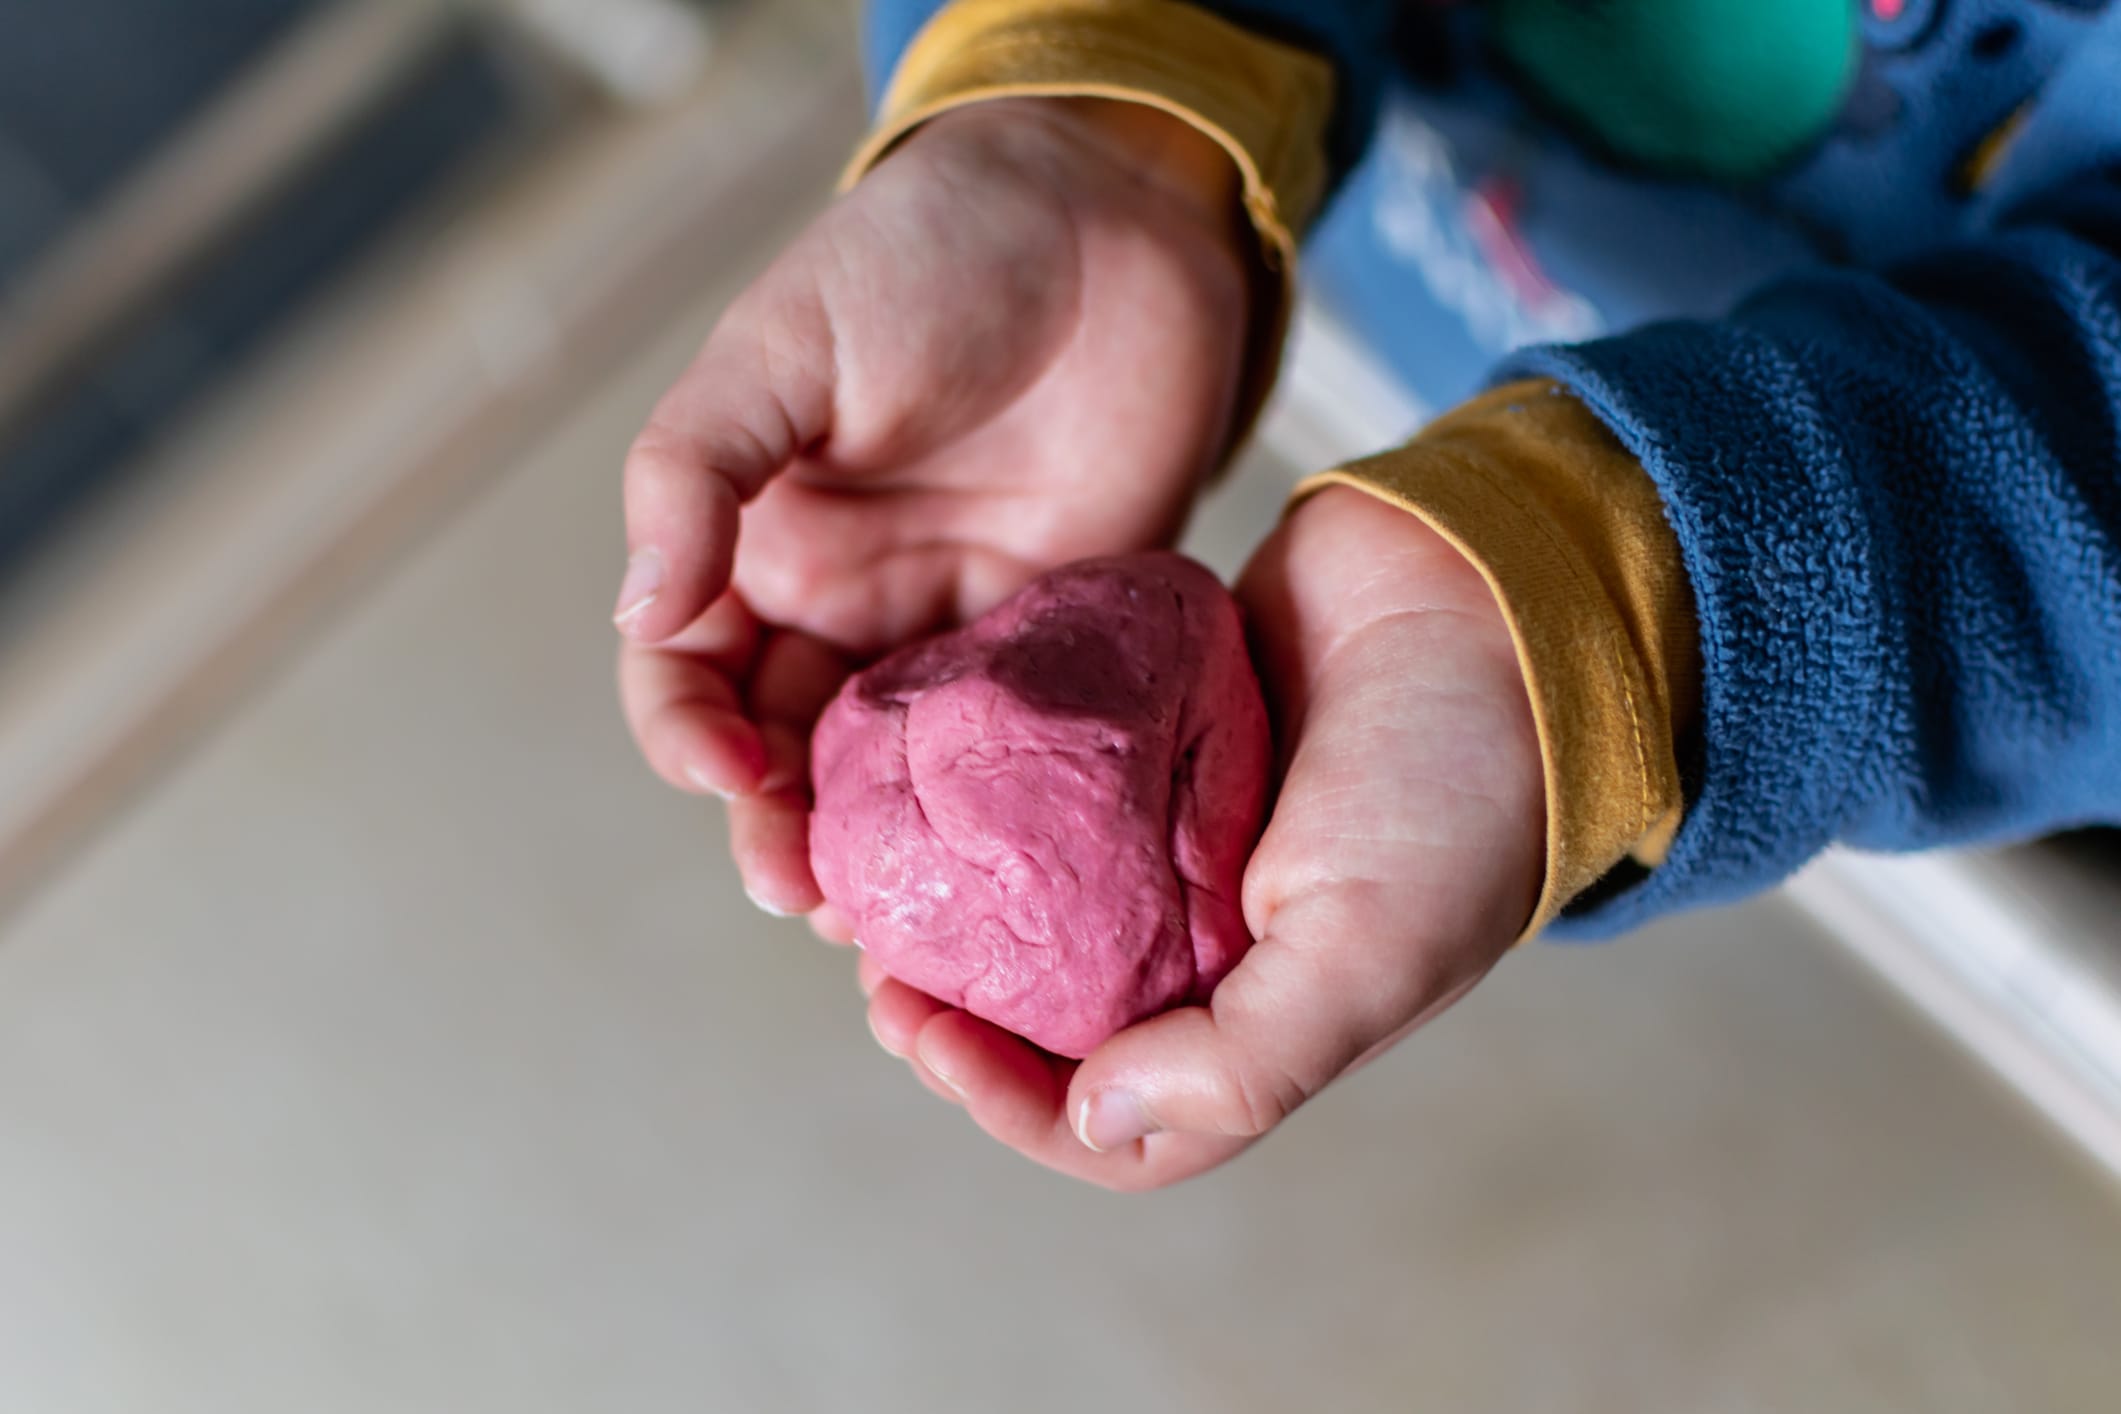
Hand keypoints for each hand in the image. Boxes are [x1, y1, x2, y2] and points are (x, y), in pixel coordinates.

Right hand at [616, 98, 1254, 915]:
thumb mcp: (782, 349)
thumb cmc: (930, 256)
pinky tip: (1012, 861)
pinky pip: (1020, 741)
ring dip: (888, 848)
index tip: (725, 780)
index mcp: (758, 542)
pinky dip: (1005, 807)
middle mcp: (849, 602)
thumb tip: (639, 613)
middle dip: (783, 830)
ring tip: (897, 913)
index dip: (692, 739)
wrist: (1111, 214)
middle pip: (789, 752)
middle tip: (809, 895)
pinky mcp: (1064, 631)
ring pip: (899, 774)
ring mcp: (957, 625)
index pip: (691, 674)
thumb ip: (696, 475)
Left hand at [863, 488, 1546, 1187]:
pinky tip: (919, 777)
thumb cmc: (1458, 784)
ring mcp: (1172, 834)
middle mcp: (1207, 938)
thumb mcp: (1375, 951)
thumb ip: (1245, 1059)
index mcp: (1263, 1014)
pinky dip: (982, 795)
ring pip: (1034, 905)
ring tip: (875, 882)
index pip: (1116, 1114)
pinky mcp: (1149, 731)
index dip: (1008, 1100)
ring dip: (953, 910)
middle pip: (1052, 1018)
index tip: (925, 1037)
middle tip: (876, 968)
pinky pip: (1044, 785)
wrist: (1494, 589)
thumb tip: (1095, 1119)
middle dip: (956, 1014)